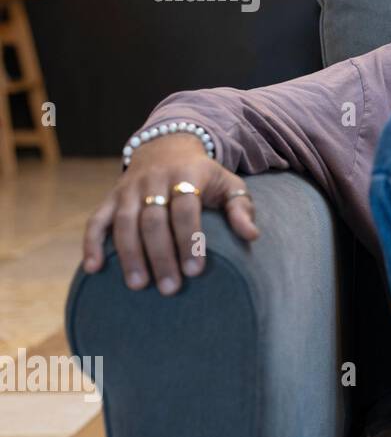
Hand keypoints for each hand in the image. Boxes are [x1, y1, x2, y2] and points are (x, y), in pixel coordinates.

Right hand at [82, 133, 258, 295]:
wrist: (167, 147)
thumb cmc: (205, 176)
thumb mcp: (229, 184)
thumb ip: (241, 209)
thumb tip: (252, 236)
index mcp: (187, 175)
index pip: (186, 208)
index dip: (189, 239)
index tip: (196, 271)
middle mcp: (154, 180)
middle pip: (154, 220)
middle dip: (161, 256)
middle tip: (170, 289)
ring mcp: (128, 189)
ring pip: (124, 222)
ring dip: (129, 255)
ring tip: (138, 285)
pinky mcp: (110, 197)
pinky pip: (96, 220)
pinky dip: (92, 243)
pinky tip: (94, 268)